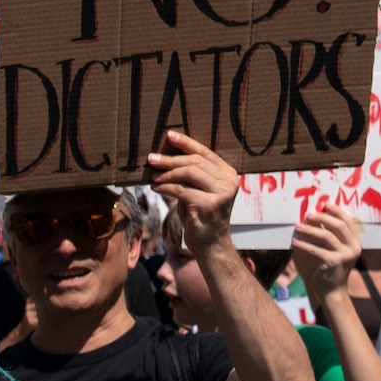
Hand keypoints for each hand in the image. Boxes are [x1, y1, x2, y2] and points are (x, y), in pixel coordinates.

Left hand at [146, 132, 239, 249]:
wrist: (210, 245)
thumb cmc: (200, 216)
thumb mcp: (197, 191)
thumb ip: (191, 175)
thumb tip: (165, 156)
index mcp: (228, 173)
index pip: (205, 152)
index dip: (186, 143)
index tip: (168, 135)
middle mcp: (229, 181)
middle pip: (195, 162)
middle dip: (170, 159)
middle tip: (151, 159)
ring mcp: (221, 193)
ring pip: (188, 173)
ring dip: (167, 174)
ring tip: (153, 177)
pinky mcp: (209, 205)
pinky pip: (182, 190)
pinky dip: (166, 187)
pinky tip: (156, 188)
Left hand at [290, 203, 363, 303]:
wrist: (333, 290)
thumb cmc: (331, 267)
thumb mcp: (336, 249)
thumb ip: (332, 235)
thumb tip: (318, 215)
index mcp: (356, 242)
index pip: (348, 221)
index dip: (336, 210)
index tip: (324, 204)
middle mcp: (354, 247)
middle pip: (338, 225)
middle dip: (322, 217)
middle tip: (308, 214)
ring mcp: (345, 256)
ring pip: (327, 236)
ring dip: (310, 230)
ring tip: (297, 226)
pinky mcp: (333, 263)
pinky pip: (316, 250)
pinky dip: (304, 245)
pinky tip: (295, 242)